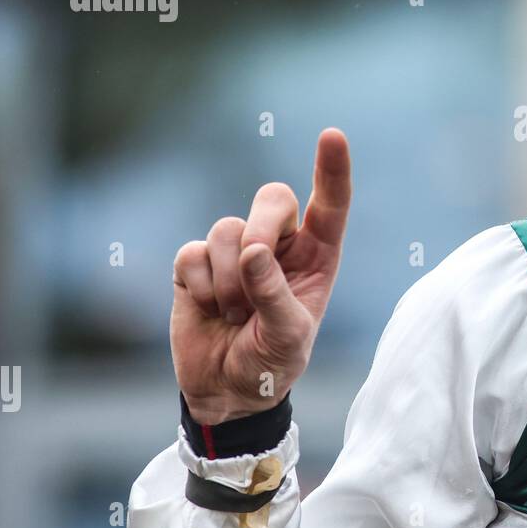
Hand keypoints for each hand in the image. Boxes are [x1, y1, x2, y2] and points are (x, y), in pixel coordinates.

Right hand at [169, 129, 351, 424]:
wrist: (226, 391)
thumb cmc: (271, 363)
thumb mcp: (288, 338)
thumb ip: (276, 296)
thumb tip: (252, 250)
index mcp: (318, 256)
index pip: (331, 203)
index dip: (332, 169)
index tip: (332, 136)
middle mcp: (279, 244)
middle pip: (273, 198)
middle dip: (262, 229)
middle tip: (255, 268)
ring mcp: (235, 250)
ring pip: (227, 228)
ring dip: (230, 279)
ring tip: (236, 314)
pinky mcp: (197, 264)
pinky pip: (193, 253)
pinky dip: (202, 286)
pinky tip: (210, 310)